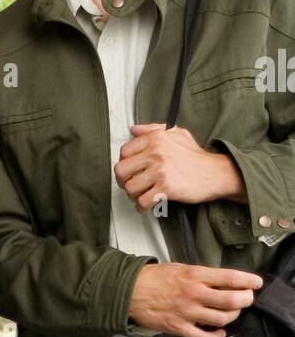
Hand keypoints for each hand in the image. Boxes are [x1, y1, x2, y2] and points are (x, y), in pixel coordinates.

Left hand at [114, 123, 243, 209]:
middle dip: (123, 181)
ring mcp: (160, 171)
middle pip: (121, 170)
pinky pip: (143, 201)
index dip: (124, 163)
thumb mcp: (178, 134)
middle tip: (130, 184)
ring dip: (133, 195)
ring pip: (130, 188)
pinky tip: (146, 205)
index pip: (125, 151)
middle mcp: (156, 153)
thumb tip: (134, 129)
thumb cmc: (196, 156)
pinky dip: (142, 206)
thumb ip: (154, 129)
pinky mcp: (166, 188)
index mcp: (156, 138)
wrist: (215, 173)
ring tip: (140, 195)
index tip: (130, 170)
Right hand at [129, 262, 262, 336]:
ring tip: (231, 312)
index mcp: (194, 275)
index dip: (248, 281)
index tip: (256, 282)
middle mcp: (193, 293)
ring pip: (222, 319)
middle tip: (247, 298)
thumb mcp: (180, 268)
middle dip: (246, 300)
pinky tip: (219, 332)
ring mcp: (187, 312)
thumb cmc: (154, 278)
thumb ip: (202, 275)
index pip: (230, 277)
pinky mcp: (179, 327)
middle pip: (231, 300)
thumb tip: (223, 281)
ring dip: (232, 316)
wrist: (129, 291)